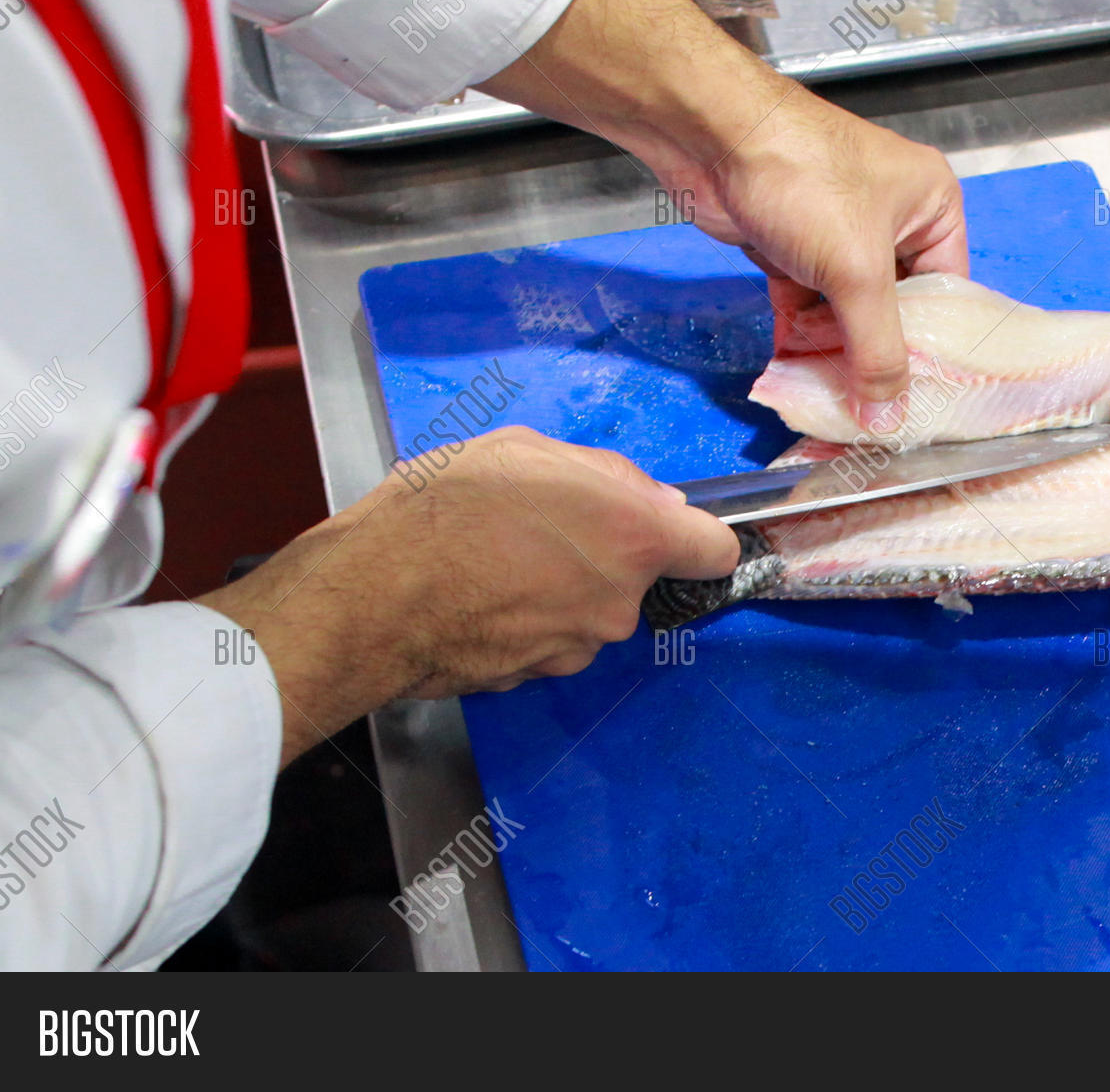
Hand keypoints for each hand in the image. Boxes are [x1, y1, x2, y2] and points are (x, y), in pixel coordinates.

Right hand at [199, 427, 739, 764]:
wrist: (374, 595)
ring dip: (560, 589)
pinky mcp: (536, 679)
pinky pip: (547, 639)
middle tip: (539, 524)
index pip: (715, 550)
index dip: (697, 537)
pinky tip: (477, 596)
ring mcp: (578, 648)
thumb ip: (605, 476)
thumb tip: (653, 499)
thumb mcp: (527, 450)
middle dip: (603, 555)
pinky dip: (525, 622)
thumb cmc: (448, 505)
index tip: (667, 529)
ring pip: (590, 611)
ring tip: (495, 559)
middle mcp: (620, 603)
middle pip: (638, 578)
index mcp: (634, 537)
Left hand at [650, 91, 967, 427]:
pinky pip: (806, 303)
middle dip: (876, 354)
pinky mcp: (792, 245)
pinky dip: (800, 334)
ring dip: (835, 350)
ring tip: (832, 399)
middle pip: (894, 306)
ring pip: (846, 309)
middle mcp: (890, 217)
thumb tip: (889, 415)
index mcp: (931, 206)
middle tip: (872, 408)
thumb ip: (877, 349)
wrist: (713, 137)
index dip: (934, 346)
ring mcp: (837, 231)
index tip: (922, 397)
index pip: (947, 291)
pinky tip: (795, 371)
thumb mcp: (857, 271)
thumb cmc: (803, 177)